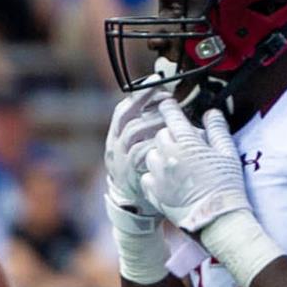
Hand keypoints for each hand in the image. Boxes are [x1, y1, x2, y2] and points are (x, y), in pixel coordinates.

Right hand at [103, 87, 164, 210]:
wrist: (133, 204)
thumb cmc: (142, 170)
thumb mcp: (138, 147)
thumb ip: (147, 129)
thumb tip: (168, 105)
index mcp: (116, 136)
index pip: (123, 108)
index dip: (139, 94)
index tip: (156, 81)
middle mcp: (115, 145)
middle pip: (127, 116)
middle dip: (147, 102)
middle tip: (168, 96)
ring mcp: (120, 158)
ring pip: (134, 131)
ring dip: (154, 121)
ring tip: (171, 117)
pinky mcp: (129, 172)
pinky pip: (140, 152)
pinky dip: (154, 143)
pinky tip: (167, 140)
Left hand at [139, 101, 284, 286]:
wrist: (217, 219)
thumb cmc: (226, 185)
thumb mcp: (227, 153)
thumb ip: (217, 130)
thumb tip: (211, 113)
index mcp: (186, 144)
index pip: (170, 116)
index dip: (168, 107)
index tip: (167, 104)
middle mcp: (167, 157)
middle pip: (159, 134)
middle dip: (168, 134)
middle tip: (180, 140)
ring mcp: (158, 175)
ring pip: (150, 154)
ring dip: (159, 154)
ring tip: (174, 161)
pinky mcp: (153, 192)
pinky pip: (147, 176)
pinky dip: (154, 175)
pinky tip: (167, 178)